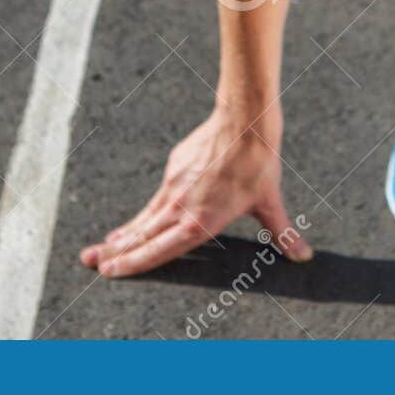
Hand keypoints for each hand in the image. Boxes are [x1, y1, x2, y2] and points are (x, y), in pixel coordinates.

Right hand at [79, 109, 312, 276]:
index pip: (159, 251)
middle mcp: (180, 208)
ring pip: (143, 218)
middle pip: (140, 237)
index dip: (133, 264)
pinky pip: (155, 197)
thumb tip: (305, 256)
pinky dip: (142, 213)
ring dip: (121, 234)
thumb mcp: (269, 202)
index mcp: (200, 223)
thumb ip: (282, 233)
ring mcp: (174, 187)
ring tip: (101, 247)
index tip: (110, 273)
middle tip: (89, 263)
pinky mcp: (174, 168)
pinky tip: (136, 220)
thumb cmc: (258, 164)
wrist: (245, 121)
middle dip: (114, 253)